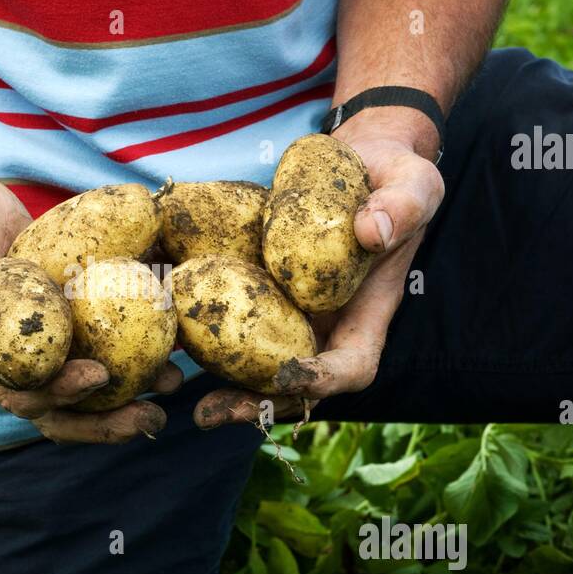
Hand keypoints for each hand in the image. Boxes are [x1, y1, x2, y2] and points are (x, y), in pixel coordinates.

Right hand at [0, 165, 180, 442]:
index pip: (24, 396)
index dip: (62, 396)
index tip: (99, 377)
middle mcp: (15, 357)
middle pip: (67, 403)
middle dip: (110, 417)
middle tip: (155, 416)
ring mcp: (44, 332)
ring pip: (93, 370)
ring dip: (134, 382)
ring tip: (175, 379)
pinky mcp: (65, 302)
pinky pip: (103, 322)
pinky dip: (136, 328)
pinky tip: (171, 324)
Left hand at [195, 117, 443, 427]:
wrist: (359, 160)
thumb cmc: (396, 175)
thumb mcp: (415, 182)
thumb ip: (404, 205)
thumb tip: (370, 232)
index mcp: (366, 313)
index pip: (353, 366)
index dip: (322, 379)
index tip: (291, 375)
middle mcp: (324, 324)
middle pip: (292, 384)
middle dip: (252, 401)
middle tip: (211, 413)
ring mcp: (288, 312)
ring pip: (252, 362)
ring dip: (213, 380)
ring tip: (171, 384)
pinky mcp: (255, 290)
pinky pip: (227, 320)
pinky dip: (193, 329)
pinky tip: (158, 327)